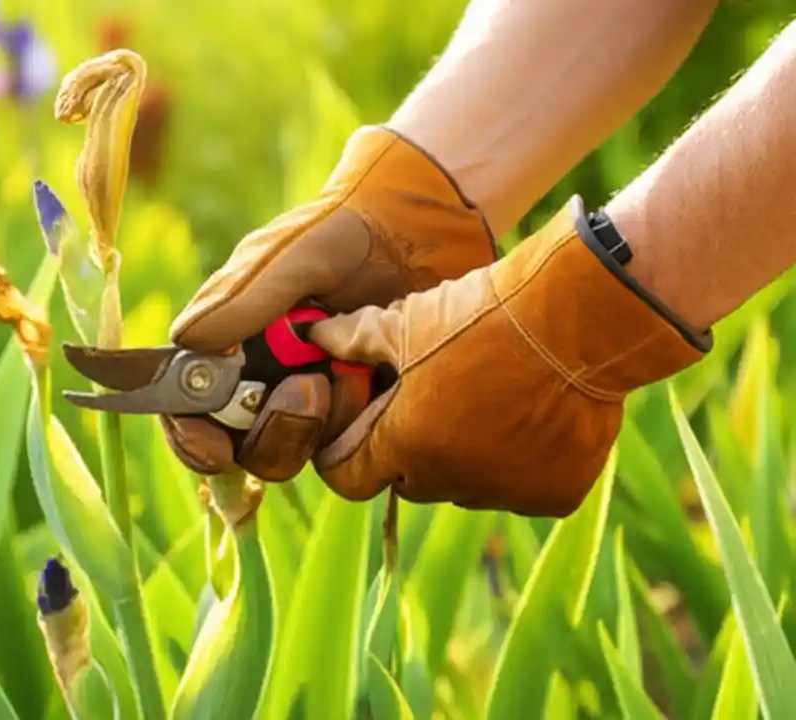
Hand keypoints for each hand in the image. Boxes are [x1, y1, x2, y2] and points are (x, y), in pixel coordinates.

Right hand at [162, 125, 496, 481]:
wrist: (417, 231)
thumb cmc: (339, 233)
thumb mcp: (287, 256)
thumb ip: (241, 298)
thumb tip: (186, 343)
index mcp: (225, 348)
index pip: (190, 411)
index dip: (192, 439)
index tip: (213, 447)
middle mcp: (261, 383)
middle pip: (244, 446)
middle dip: (272, 431)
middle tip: (306, 388)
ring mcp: (310, 402)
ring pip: (296, 452)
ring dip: (318, 423)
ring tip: (348, 370)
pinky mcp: (358, 414)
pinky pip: (347, 447)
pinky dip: (359, 417)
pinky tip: (377, 371)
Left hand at [306, 195, 711, 516]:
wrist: (578, 321)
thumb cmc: (481, 316)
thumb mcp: (404, 322)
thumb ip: (350, 341)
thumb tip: (311, 338)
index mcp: (401, 447)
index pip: (347, 477)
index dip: (346, 451)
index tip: (361, 425)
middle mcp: (448, 483)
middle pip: (408, 481)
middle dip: (409, 448)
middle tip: (432, 398)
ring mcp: (504, 495)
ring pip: (466, 485)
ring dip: (466, 456)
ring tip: (488, 398)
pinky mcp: (552, 497)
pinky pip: (520, 487)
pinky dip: (521, 462)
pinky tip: (531, 414)